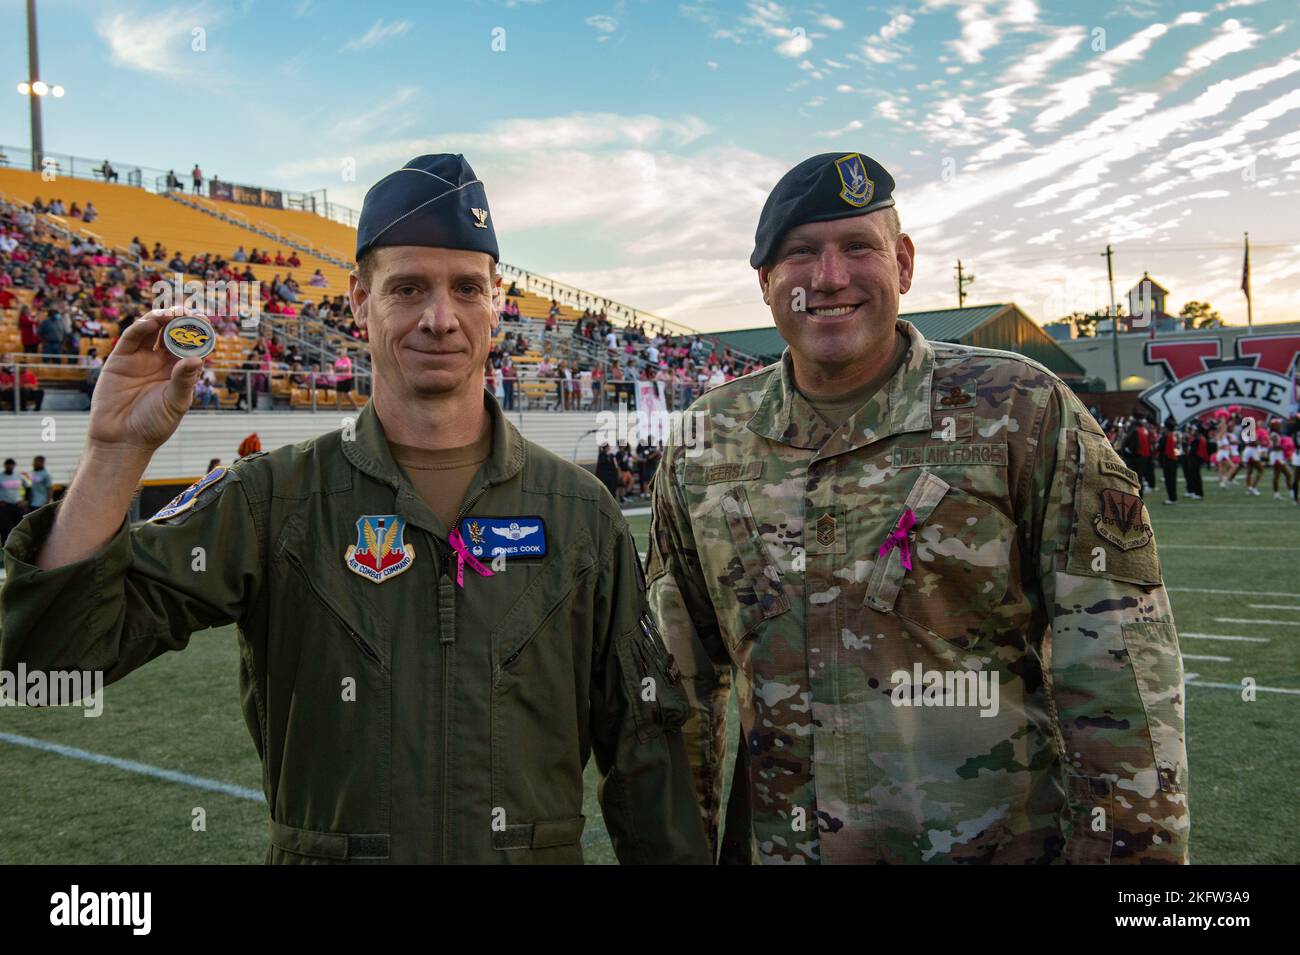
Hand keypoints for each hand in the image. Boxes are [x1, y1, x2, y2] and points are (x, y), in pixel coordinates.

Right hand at [86, 306, 205, 455]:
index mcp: (179, 370)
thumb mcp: (175, 402)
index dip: (198, 331)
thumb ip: (184, 380)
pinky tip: (153, 322)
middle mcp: (160, 361)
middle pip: (172, 331)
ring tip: (172, 313)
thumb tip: (198, 358)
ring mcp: (140, 358)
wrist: (122, 439)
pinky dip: (142, 327)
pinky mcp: (120, 359)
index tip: (207, 321)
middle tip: (189, 312)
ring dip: (162, 317)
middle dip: (181, 319)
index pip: (191, 344)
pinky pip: (132, 338)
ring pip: (152, 329)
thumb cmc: (153, 424)